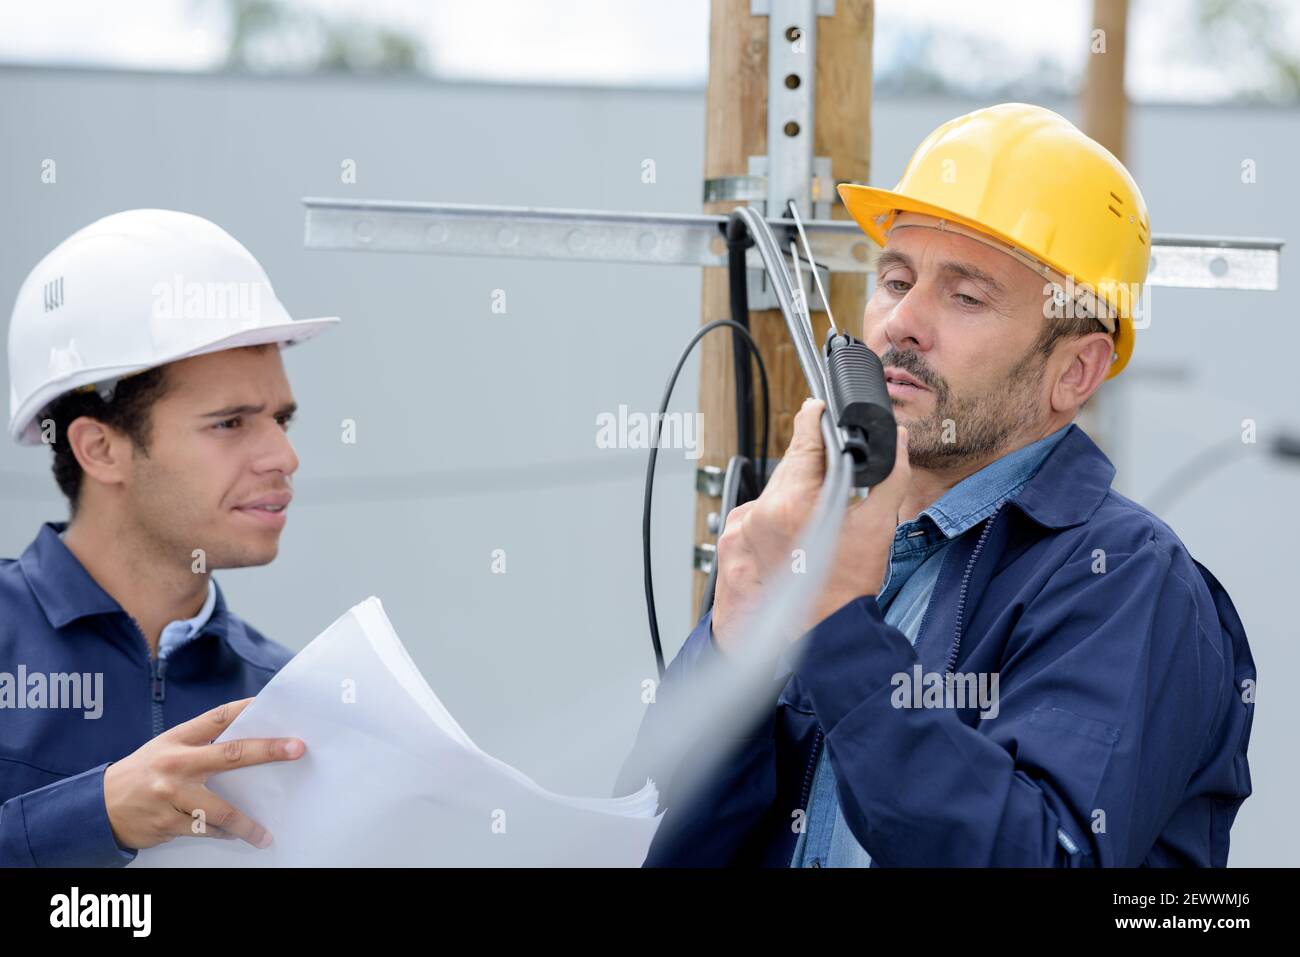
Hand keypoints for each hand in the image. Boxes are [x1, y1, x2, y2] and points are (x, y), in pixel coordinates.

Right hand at [103, 697, 304, 849]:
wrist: (98, 806)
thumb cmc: (143, 772)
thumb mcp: (165, 748)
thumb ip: (200, 744)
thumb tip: (247, 743)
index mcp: (178, 740)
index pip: (218, 717)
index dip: (246, 708)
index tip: (271, 704)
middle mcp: (177, 764)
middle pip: (230, 754)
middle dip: (267, 751)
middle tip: (296, 749)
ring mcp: (172, 794)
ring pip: (220, 809)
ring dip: (245, 824)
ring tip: (264, 834)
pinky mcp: (167, 822)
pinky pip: (203, 830)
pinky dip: (220, 833)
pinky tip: (231, 836)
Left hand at [711, 398, 910, 654]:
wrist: (818, 637)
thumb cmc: (845, 592)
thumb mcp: (879, 528)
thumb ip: (889, 476)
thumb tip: (894, 440)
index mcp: (795, 502)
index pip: (804, 438)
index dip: (816, 418)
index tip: (821, 406)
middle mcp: (762, 510)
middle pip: (790, 462)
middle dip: (814, 462)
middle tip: (837, 472)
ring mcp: (745, 527)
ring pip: (775, 486)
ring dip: (797, 488)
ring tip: (820, 513)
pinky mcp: (737, 540)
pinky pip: (761, 509)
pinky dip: (780, 511)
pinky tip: (800, 530)